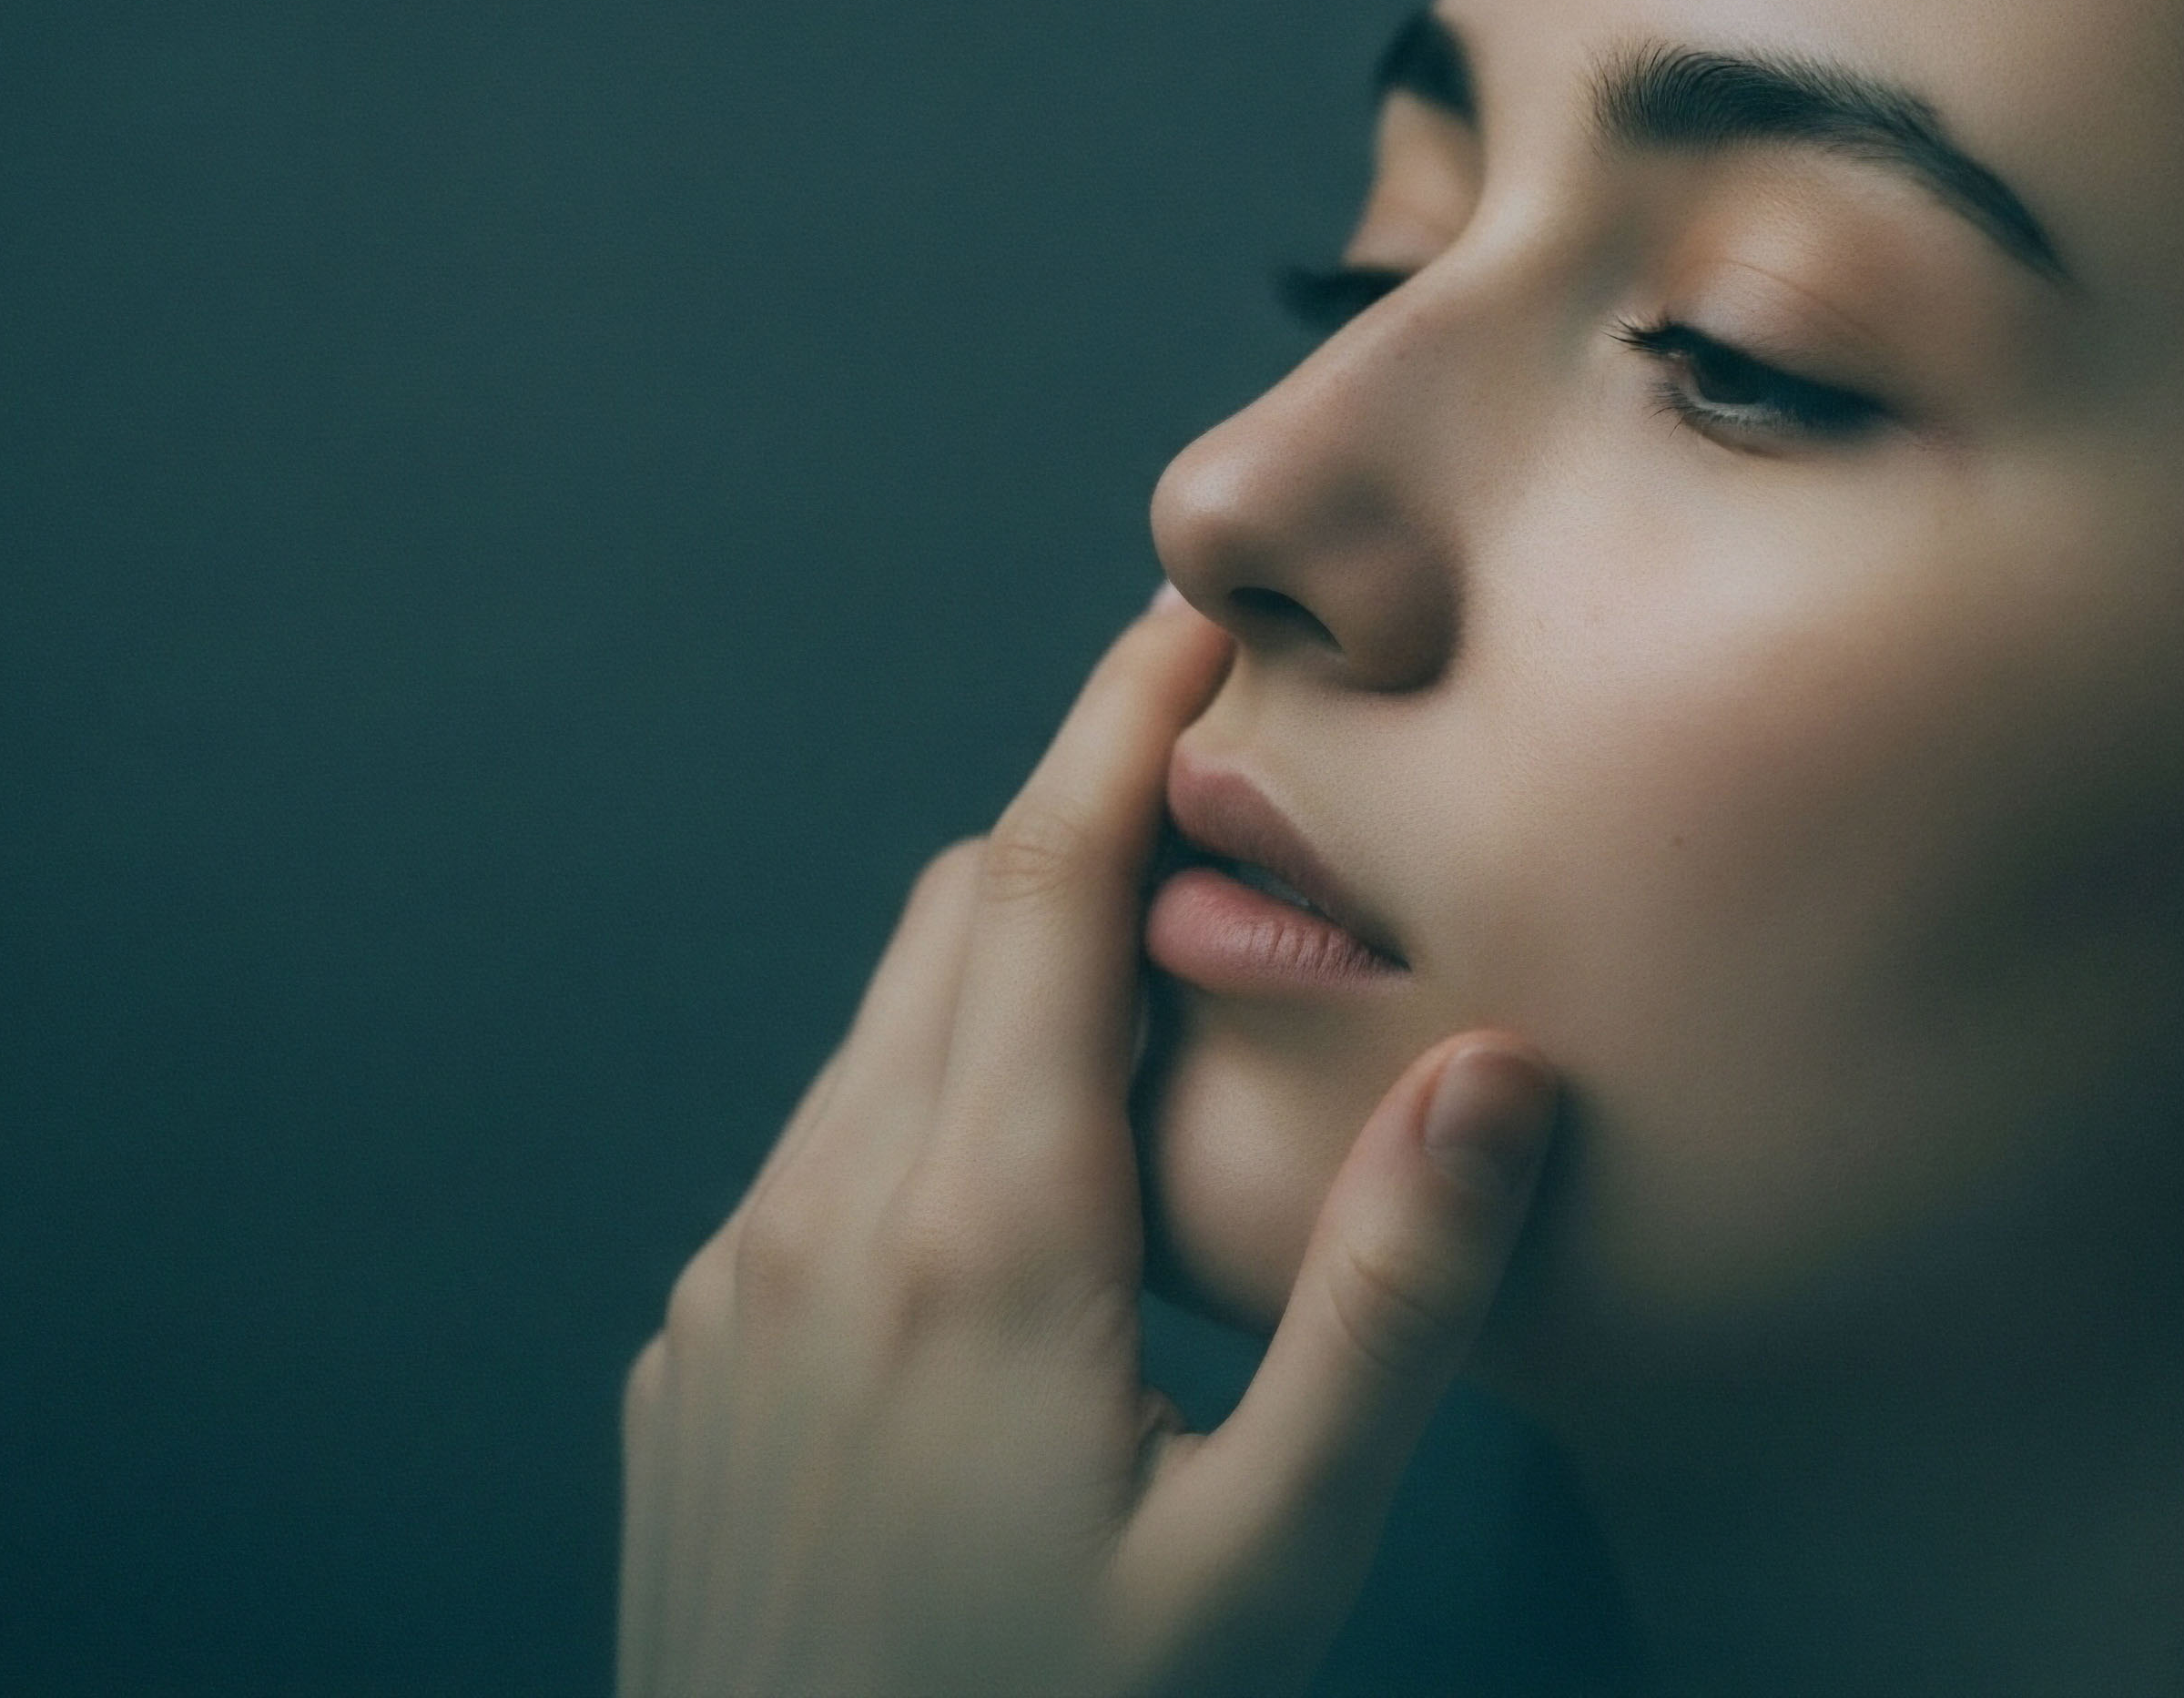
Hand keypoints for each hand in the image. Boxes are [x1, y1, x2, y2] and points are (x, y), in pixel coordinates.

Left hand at [619, 590, 1561, 1697]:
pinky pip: (814, 1154)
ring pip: (878, 1032)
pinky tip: (1025, 1212)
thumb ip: (1386, 1316)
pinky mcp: (689, 1363)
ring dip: (1006, 973)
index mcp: (980, 1237)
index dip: (1120, 727)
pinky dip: (922, 1102)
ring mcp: (731, 1291)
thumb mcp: (1264, 1564)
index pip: (1044, 885)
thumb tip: (1494, 1078)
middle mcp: (822, 1220)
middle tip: (1220, 810)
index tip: (1187, 619)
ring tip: (1154, 1014)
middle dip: (1082, 826)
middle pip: (955, 919)